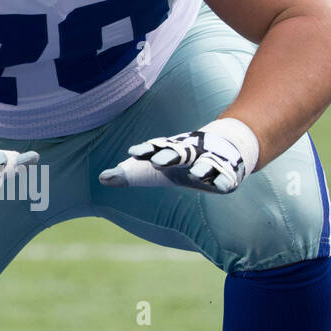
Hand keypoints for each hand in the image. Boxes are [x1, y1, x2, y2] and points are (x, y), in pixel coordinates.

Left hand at [99, 118, 258, 195]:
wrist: (226, 145)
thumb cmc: (180, 162)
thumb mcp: (153, 170)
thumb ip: (128, 175)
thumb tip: (102, 178)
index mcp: (172, 151)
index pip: (157, 148)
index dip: (146, 151)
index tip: (133, 153)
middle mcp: (192, 153)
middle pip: (180, 153)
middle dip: (170, 156)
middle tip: (157, 163)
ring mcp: (211, 161)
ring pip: (206, 164)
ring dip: (201, 168)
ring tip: (195, 174)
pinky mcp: (228, 173)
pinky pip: (227, 177)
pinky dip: (224, 180)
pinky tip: (221, 186)